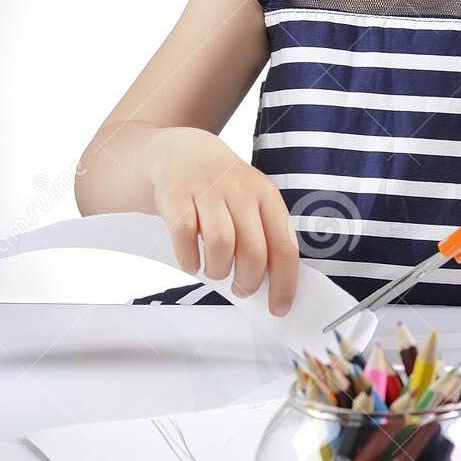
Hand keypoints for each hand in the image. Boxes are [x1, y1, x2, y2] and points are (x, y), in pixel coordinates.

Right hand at [146, 127, 299, 314]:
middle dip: (248, 281)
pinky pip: (185, 237)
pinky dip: (189, 259)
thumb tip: (277, 284)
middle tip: (242, 288)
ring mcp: (206, 189)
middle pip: (253, 250)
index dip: (284, 283)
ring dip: (218, 270)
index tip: (279, 307)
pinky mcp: (175, 194)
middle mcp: (239, 189)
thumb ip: (265, 234)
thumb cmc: (222, 187)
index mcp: (266, 195)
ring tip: (216, 270)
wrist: (181, 153)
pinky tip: (192, 261)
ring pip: (221, 245)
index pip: (284, 246)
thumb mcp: (251, 200)